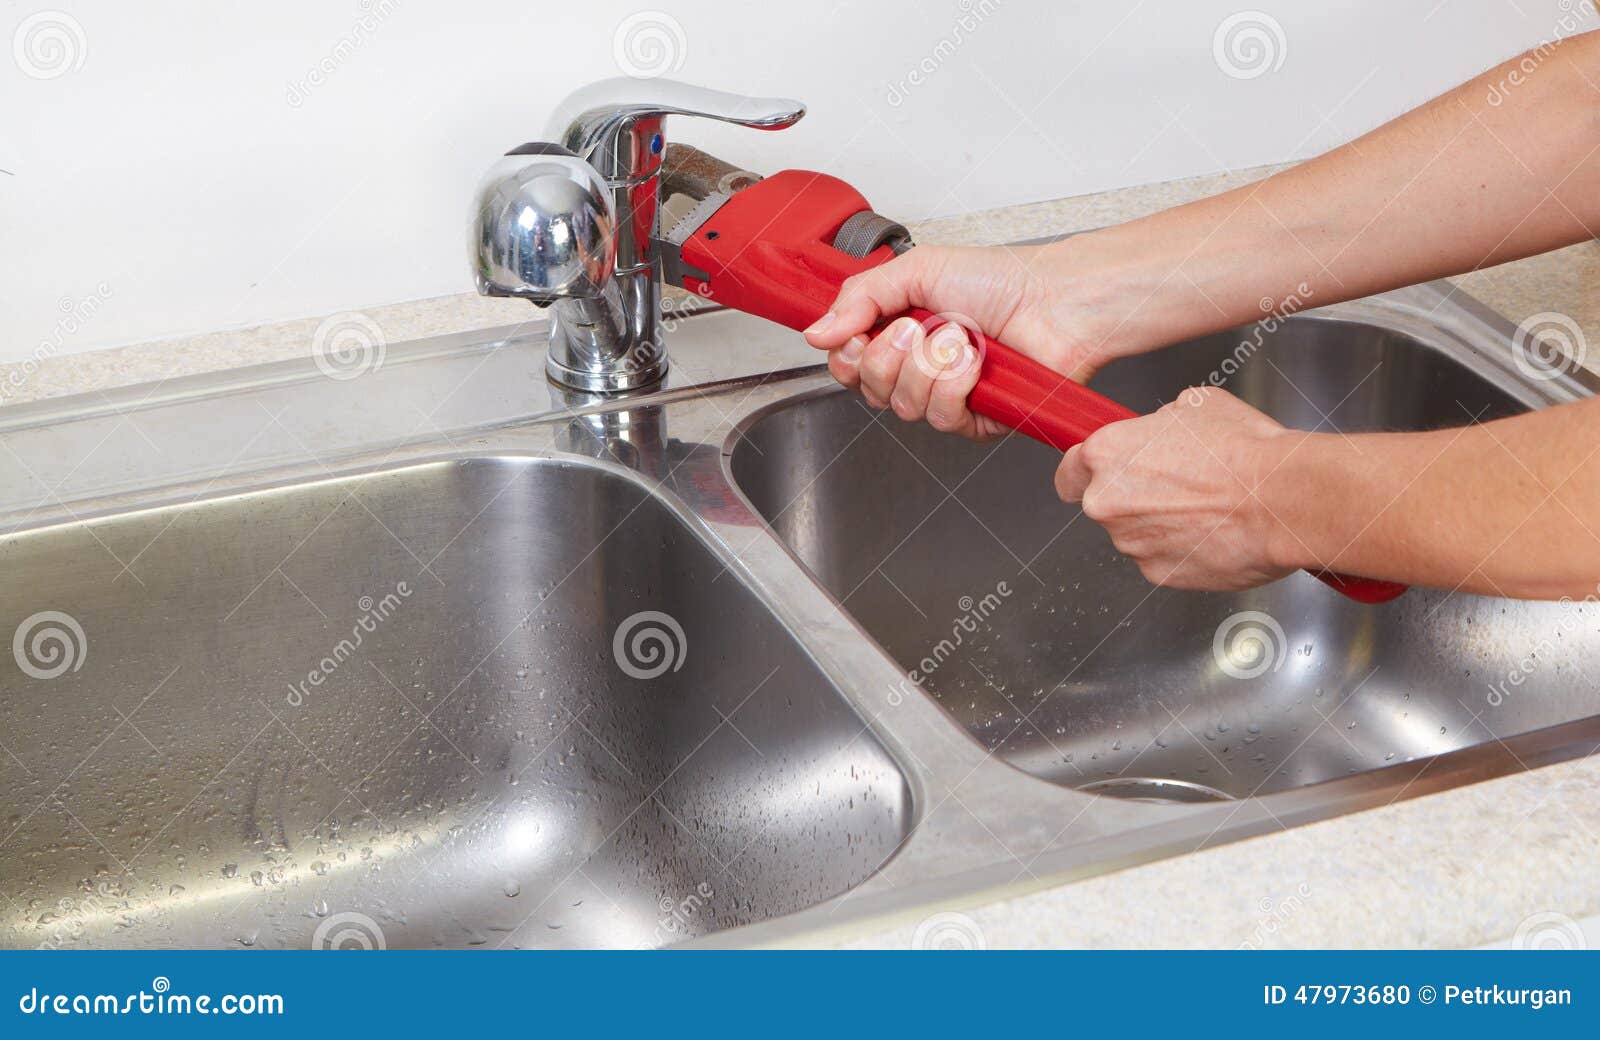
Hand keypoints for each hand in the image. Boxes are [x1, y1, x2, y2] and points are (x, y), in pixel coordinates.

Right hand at [801, 243, 1121, 439]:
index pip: (847, 365)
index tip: (863, 333)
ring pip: (903, 406)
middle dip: (889, 357)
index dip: (848, 356)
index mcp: (897, 334)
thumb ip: (858, 297)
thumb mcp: (916, 270)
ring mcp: (944, 396)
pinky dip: (956, 384)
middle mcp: (916, 369)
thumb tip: (817, 331)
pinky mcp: (973, 420)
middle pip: (869, 390)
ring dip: (929, 366)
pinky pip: (942, 417)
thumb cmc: (999, 280)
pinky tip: (975, 361)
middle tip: (915, 327)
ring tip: (956, 337)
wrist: (1053, 300)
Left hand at [1053, 386, 1298, 590]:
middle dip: (1134, 499)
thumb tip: (1156, 432)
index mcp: (1105, 455)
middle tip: (1178, 487)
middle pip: (1105, 505)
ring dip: (1161, 525)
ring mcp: (1131, 543)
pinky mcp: (1157, 574)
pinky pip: (1162, 560)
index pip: (1067, 473)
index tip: (1097, 477)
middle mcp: (1106, 502)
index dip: (1083, 475)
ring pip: (1136, 535)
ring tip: (1207, 508)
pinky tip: (1213, 532)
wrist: (1281, 498)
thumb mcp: (1193, 406)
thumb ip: (1156, 426)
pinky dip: (1182, 550)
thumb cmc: (1243, 449)